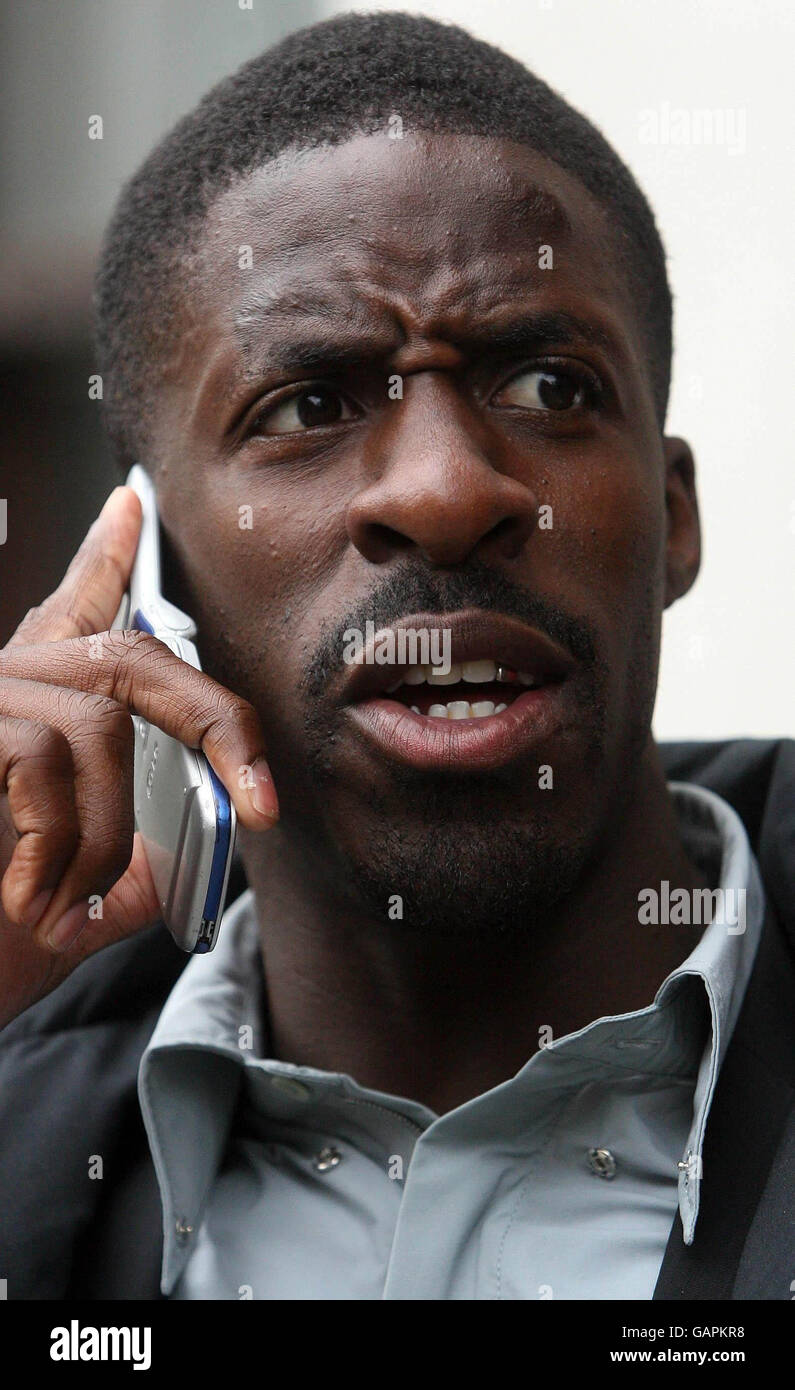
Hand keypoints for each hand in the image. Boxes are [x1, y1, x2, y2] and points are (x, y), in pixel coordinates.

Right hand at [0, 485, 277, 1028]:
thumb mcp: (80, 902)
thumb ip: (139, 865)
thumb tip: (206, 843)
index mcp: (30, 716)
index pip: (73, 612)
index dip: (102, 557)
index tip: (130, 506)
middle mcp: (1, 689)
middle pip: (130, 657)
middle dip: (215, 724)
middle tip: (257, 800)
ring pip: (95, 727)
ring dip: (107, 835)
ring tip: (73, 903)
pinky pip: (40, 761)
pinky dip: (60, 843)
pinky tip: (31, 894)